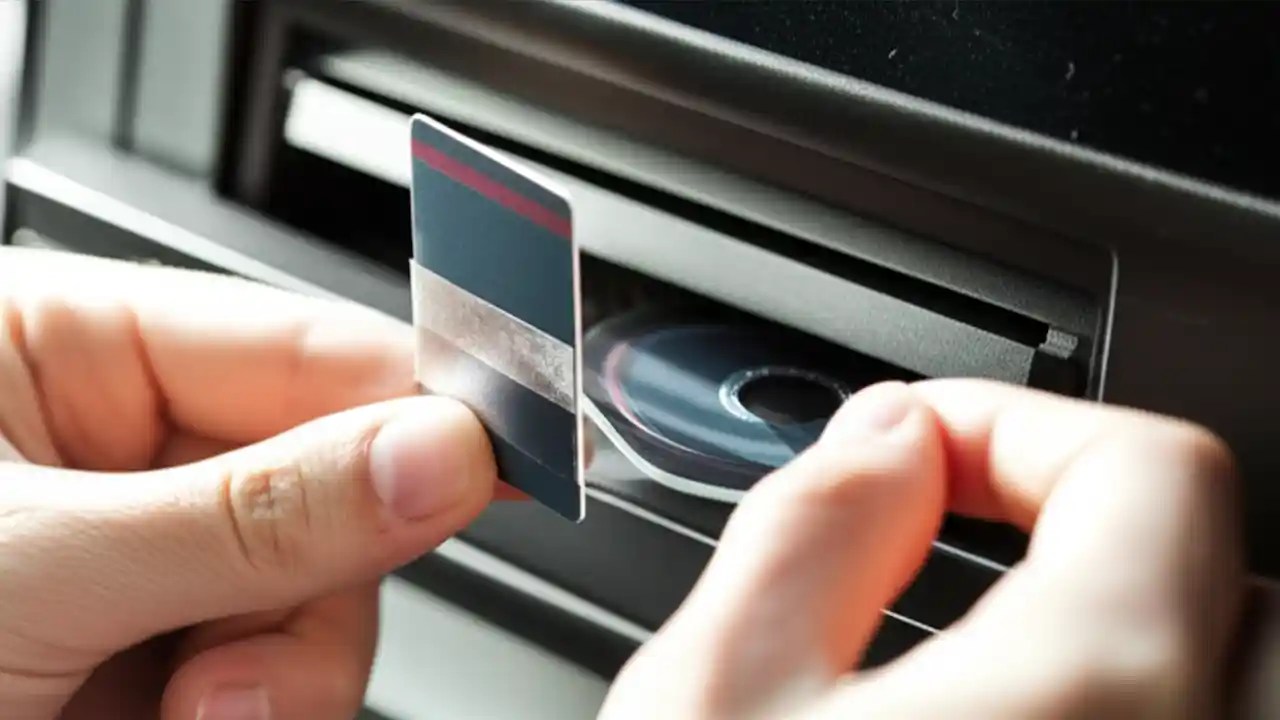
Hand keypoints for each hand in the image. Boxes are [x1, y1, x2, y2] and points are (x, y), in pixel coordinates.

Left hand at [0, 248, 505, 718]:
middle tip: (282, 643)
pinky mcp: (156, 656)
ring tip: (201, 710)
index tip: (533, 439)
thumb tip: (440, 455)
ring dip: (287, 667)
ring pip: (322, 586)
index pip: (302, 344)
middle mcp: (117, 446)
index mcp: (68, 350)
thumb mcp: (41, 560)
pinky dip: (266, 703)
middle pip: (333, 480)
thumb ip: (253, 513)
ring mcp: (145, 558)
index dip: (428, 392)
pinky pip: (281, 660)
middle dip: (326, 574)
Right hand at [602, 380, 1260, 718]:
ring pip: (1241, 673)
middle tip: (964, 538)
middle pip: (1230, 569)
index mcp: (1104, 691)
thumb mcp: (708, 701)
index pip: (1149, 462)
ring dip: (1143, 619)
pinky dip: (1138, 702)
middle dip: (1092, 518)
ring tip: (1001, 634)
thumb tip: (881, 436)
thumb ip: (809, 533)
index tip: (912, 453)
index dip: (1009, 422)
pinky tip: (1020, 716)